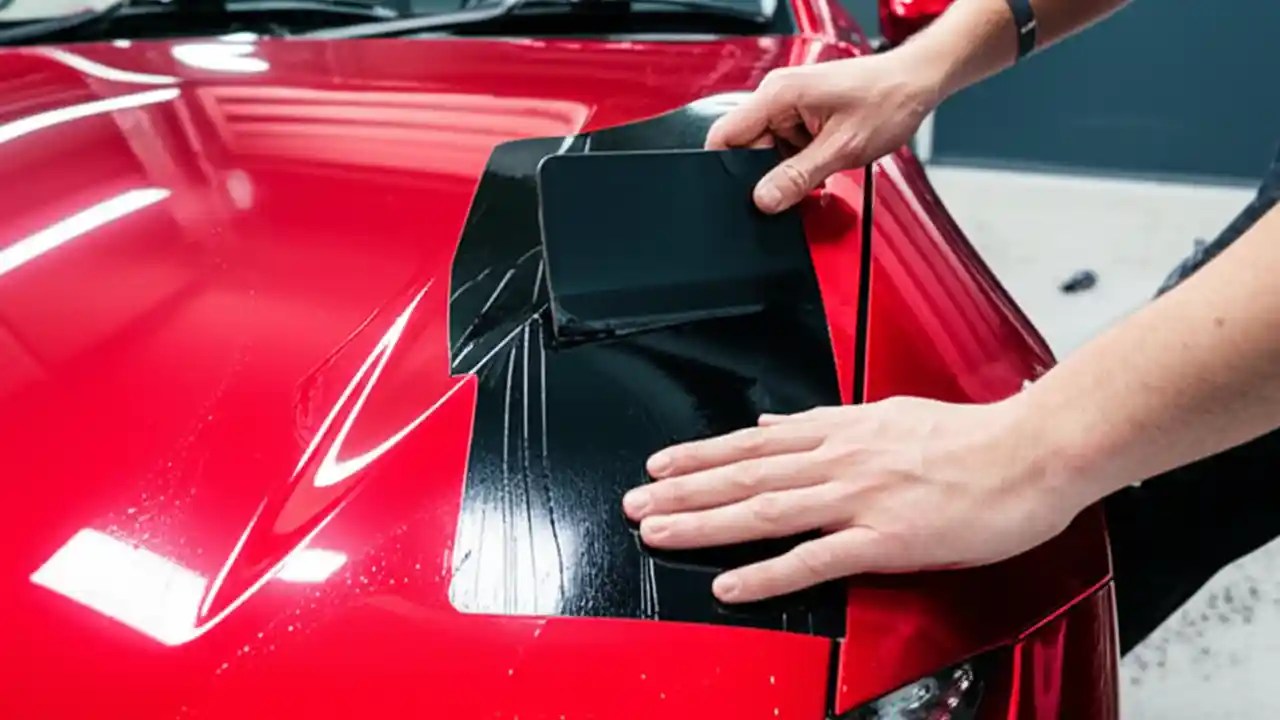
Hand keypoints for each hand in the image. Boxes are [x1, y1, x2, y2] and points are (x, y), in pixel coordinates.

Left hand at [622, 396, 1086, 602]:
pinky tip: (730, 584)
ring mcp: (860, 498)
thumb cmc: (973, 437)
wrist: (1032, 451)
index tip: (662, 464)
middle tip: (636, 502)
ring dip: (705, 523)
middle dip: (683, 489)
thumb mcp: (889, 412)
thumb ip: (829, 422)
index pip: (755, 442)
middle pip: (745, 475)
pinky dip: (767, 573)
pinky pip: (814, 559)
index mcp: (843, 431)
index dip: (702, 454)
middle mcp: (841, 459)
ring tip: (659, 533)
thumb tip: (780, 421)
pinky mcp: (886, 537)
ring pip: (764, 511)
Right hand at [707, 51, 941, 213]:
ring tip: (821, 165)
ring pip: (768, 150)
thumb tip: (764, 199)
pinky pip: (787, 145)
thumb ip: (797, 177)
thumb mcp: (840, 149)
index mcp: (778, 95)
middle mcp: (779, 95)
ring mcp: (790, 104)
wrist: (916, 84)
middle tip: (798, 182)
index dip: (726, 168)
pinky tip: (823, 162)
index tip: (740, 192)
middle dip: (766, 172)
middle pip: (746, 147)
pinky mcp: (803, 113)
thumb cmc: (888, 99)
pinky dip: (801, 160)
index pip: (724, 135)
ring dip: (789, 167)